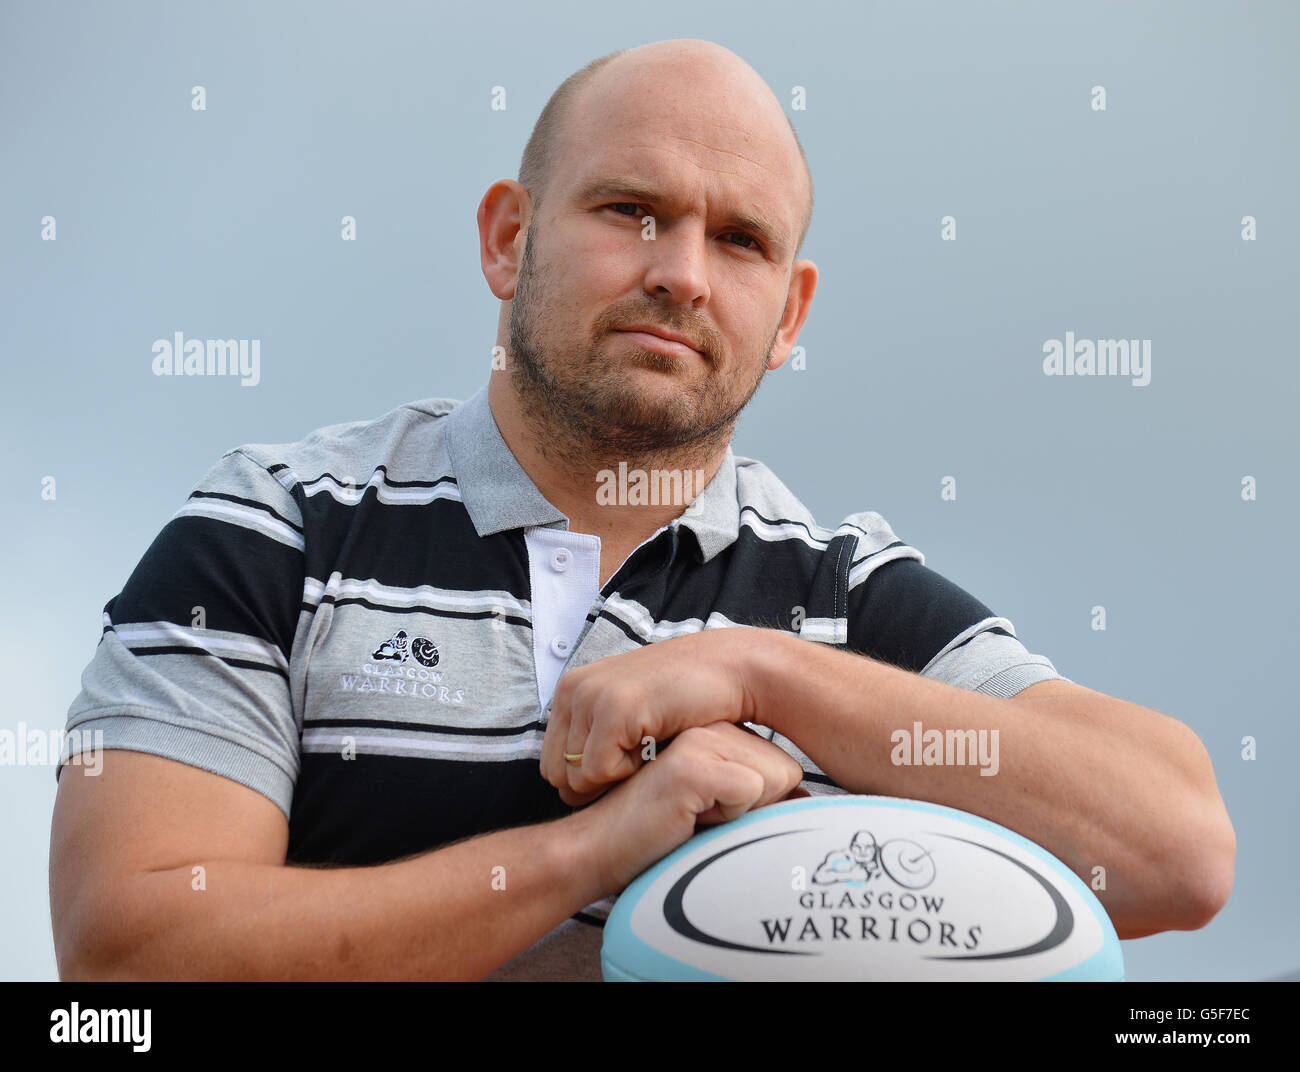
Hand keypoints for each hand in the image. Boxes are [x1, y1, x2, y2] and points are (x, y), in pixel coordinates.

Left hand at [539, 628, 764, 805]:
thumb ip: (595, 743)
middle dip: (598, 783)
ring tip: (650, 748)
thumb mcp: (628, 720)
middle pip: (558, 774)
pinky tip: (657, 744)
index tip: (631, 761)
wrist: (733, 670)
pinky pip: (599, 771)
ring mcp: (591, 695)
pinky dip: (630, 772)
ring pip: (577, 776)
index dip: (591, 780)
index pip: (552, 764)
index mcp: (572, 690)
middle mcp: (573, 688)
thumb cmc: (687, 704)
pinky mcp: (613, 707)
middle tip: (641, 760)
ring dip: (617, 777)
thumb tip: (566, 792)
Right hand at [571, 720, 809, 896]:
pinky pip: (750, 791)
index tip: (708, 808)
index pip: (784, 767)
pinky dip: (726, 816)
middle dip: (752, 808)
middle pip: (786, 771)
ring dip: (737, 813)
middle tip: (698, 812)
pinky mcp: (692, 764)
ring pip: (773, 780)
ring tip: (690, 812)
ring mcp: (700, 740)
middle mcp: (710, 726)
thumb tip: (807, 796)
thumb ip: (754, 792)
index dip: (756, 803)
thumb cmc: (657, 832)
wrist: (601, 848)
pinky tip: (686, 814)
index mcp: (716, 731)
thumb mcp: (716, 807)